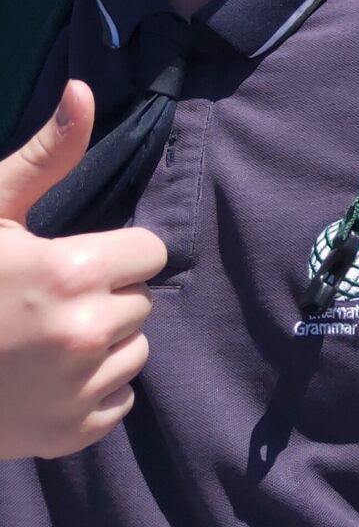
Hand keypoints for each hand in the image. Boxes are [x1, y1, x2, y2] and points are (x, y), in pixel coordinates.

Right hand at [0, 82, 167, 460]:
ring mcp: (78, 392)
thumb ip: (44, 157)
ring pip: (134, 351)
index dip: (113, 252)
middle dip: (106, 294)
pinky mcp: (71, 436)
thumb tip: (83, 90)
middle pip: (140, 300)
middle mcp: (85, 335)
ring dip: (102, 343)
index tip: (74, 258)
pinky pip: (118, 400)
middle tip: (46, 301)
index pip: (148, 252)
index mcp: (70, 274)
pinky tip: (43, 378)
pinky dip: (89, 391)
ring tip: (41, 339)